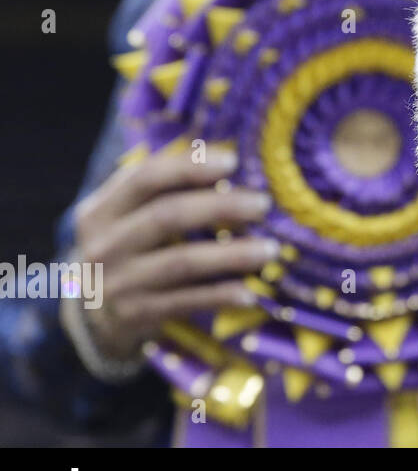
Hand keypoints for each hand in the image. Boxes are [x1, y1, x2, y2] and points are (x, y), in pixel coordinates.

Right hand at [72, 148, 277, 361]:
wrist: (94, 311)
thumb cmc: (127, 246)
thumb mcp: (128, 215)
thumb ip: (163, 186)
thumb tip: (226, 156)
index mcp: (101, 210)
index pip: (144, 178)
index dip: (189, 166)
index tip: (233, 161)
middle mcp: (103, 245)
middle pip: (168, 216)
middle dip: (221, 206)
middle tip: (263, 204)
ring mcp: (117, 283)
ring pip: (183, 262)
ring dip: (232, 255)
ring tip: (270, 249)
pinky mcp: (135, 314)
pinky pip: (187, 301)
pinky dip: (221, 295)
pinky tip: (250, 292)